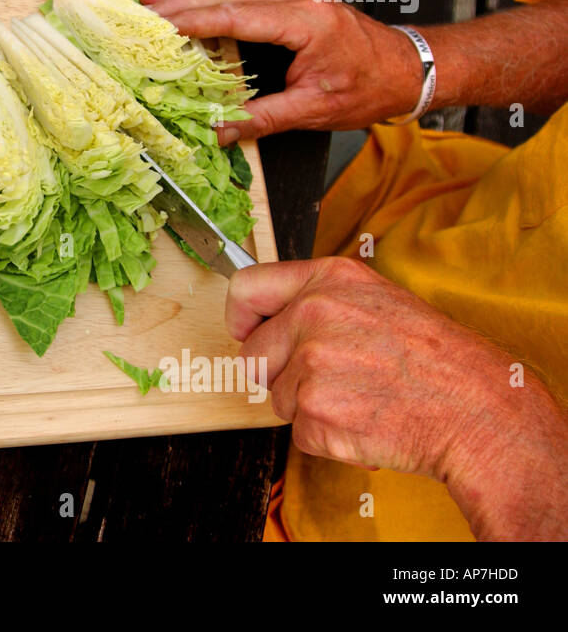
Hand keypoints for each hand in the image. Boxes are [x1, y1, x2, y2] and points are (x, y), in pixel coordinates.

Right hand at [139, 0, 422, 142]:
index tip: (159, 26)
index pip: (236, 16)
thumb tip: (217, 132)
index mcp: (305, 23)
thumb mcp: (315, 110)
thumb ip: (262, 119)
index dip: (193, 20)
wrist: (409, 68)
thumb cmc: (369, 88)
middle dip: (183, 3)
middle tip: (143, 11)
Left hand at [228, 257, 567, 539]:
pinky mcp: (315, 413)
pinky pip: (298, 431)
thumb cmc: (434, 359)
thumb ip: (318, 301)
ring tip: (359, 396)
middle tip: (330, 379)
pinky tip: (365, 419)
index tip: (247, 332)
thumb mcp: (376, 299)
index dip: (240, 317)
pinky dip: (326, 436)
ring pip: (276, 397)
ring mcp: (311, 365)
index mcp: (327, 281)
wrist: (476, 411)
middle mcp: (313, 316)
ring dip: (308, 407)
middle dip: (279, 374)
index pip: (245, 288)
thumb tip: (267, 316)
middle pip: (252, 354)